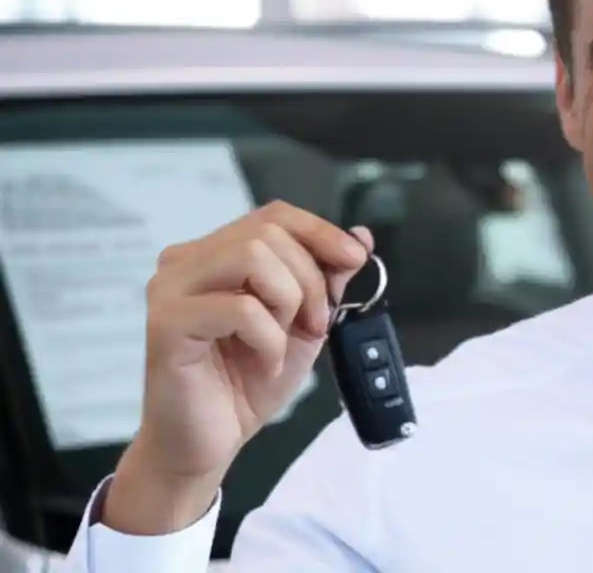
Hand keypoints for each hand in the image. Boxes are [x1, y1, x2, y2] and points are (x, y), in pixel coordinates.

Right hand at [103, 201, 372, 533]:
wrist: (208, 442)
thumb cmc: (247, 382)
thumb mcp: (303, 324)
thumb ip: (328, 279)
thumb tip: (360, 235)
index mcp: (214, 254)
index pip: (273, 215)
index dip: (321, 232)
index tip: (355, 258)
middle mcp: (184, 262)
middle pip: (267, 233)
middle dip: (310, 279)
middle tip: (314, 326)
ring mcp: (169, 290)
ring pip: (252, 257)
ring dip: (288, 302)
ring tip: (284, 341)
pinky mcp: (166, 324)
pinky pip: (241, 309)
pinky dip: (268, 338)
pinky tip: (263, 363)